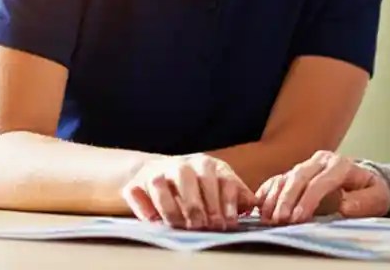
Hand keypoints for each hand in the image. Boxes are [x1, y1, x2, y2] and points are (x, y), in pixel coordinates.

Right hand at [122, 153, 256, 230]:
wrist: (159, 172)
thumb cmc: (197, 184)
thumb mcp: (219, 184)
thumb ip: (237, 194)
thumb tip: (253, 204)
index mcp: (207, 164)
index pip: (218, 179)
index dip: (225, 202)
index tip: (228, 222)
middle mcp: (182, 164)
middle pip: (189, 181)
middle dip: (198, 207)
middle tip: (204, 226)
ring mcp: (157, 172)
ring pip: (161, 186)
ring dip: (172, 208)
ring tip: (182, 226)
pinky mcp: (135, 184)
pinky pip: (136, 193)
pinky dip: (144, 207)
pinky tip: (154, 221)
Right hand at [255, 150, 389, 224]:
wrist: (363, 181)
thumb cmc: (371, 191)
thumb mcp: (377, 197)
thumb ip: (364, 201)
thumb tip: (345, 206)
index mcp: (341, 164)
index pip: (321, 181)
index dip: (308, 200)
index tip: (299, 218)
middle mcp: (320, 161)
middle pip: (299, 177)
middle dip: (288, 199)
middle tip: (280, 220)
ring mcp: (305, 166)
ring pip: (285, 178)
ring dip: (274, 199)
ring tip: (267, 218)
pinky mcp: (294, 173)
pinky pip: (276, 180)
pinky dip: (266, 193)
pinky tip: (260, 207)